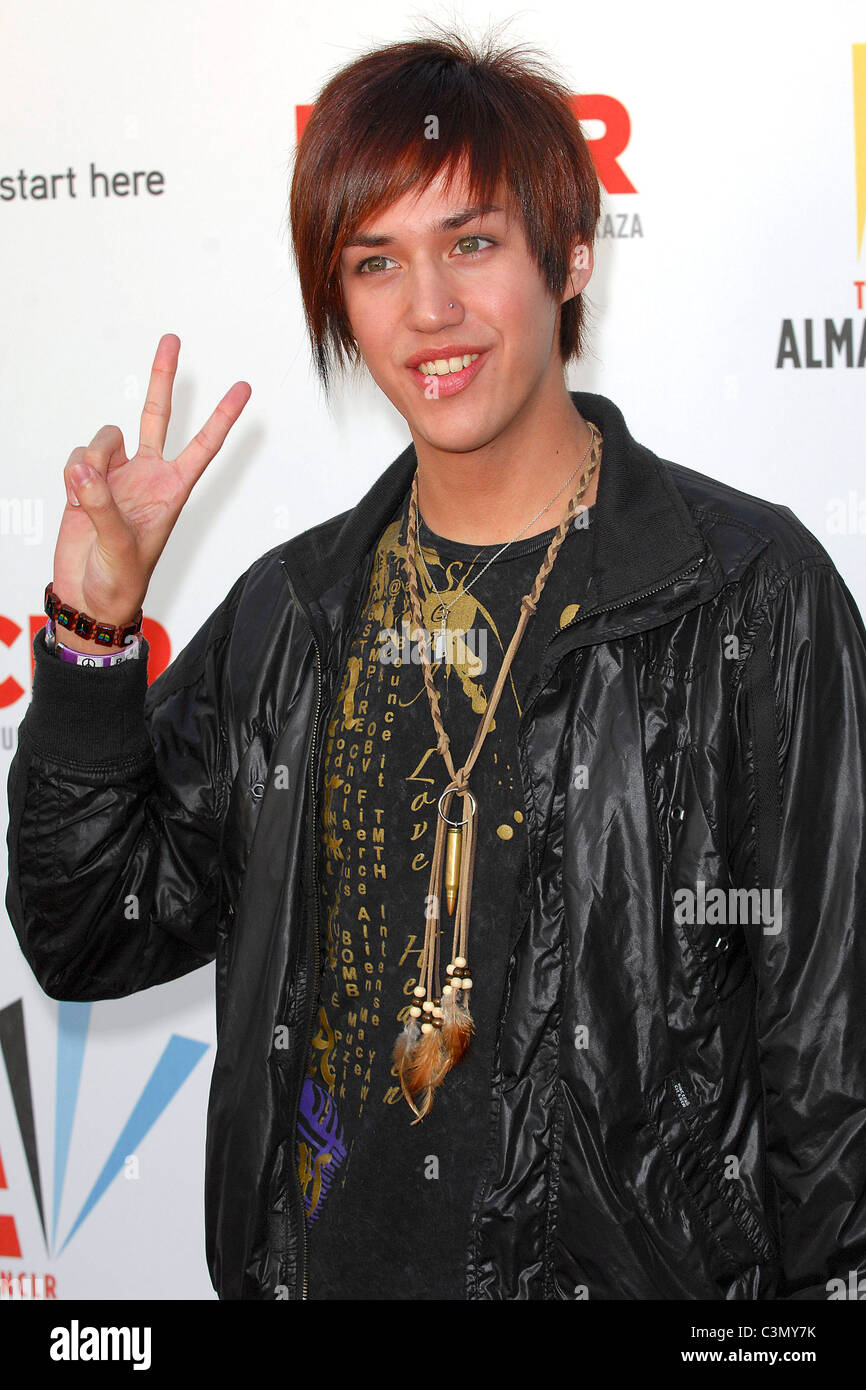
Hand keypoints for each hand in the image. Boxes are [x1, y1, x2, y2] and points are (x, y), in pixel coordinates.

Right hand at [52, 334, 250, 650]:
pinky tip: (75, 497)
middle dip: (162, 377)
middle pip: (157, 416)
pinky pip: (79, 457)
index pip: (203, 446)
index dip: (222, 417)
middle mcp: (147, 476)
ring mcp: (116, 477)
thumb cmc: (120, 582)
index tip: (243, 388)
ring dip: (93, 458)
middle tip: (172, 339)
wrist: (88, 596)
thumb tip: (86, 471)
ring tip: (89, 494)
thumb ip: (102, 506)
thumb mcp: (120, 547)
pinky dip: (74, 473)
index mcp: (171, 491)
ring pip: (104, 438)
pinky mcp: (87, 483)